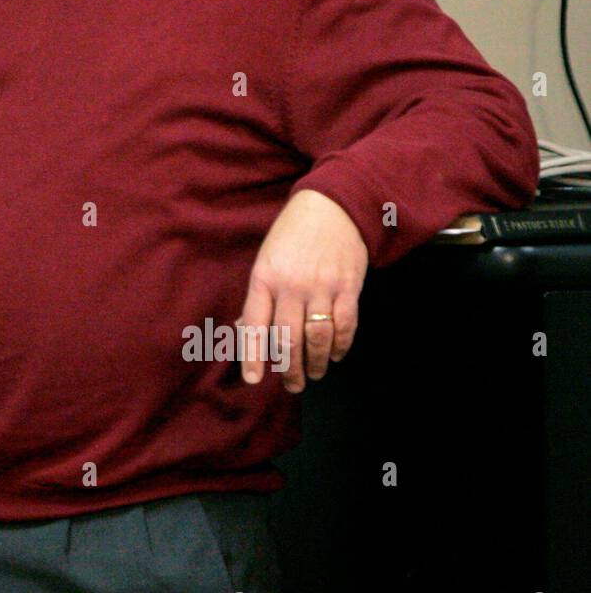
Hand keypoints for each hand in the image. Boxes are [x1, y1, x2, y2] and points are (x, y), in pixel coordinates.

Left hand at [236, 188, 367, 392]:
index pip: (254, 324)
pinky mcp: (348, 287)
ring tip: (315, 374)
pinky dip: (341, 346)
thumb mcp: (266, 259)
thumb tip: (244, 330)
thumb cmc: (292, 235)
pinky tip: (336, 355)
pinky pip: (345, 326)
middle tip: (293, 385)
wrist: (332, 207)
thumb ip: (259, 297)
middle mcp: (291, 285)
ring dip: (317, 363)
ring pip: (318, 338)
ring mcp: (321, 287)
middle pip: (288, 339)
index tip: (254, 380)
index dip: (253, 355)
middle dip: (290, 369)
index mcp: (264, 278)